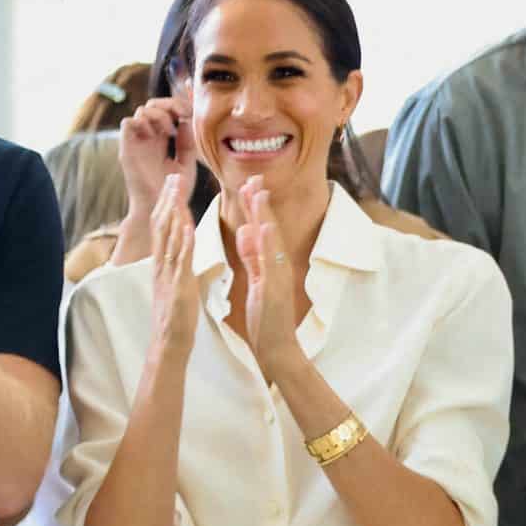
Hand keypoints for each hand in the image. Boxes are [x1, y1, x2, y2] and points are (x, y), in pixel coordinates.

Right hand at [119, 97, 196, 221]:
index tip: (192, 108)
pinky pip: (127, 123)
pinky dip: (142, 121)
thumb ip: (187, 143)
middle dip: (170, 103)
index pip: (166, 111)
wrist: (159, 209)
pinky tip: (155, 135)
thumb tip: (186, 121)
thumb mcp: (186, 164)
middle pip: (153, 105)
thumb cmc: (173, 192)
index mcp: (162, 141)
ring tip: (170, 130)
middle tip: (183, 112)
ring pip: (142, 110)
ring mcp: (137, 143)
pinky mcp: (127, 149)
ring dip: (159, 114)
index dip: (177, 103)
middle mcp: (148, 139)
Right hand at [148, 174, 198, 360]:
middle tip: (172, 176)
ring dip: (174, 211)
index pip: (162, 229)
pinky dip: (183, 239)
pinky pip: (181, 258)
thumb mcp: (180, 287)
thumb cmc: (177, 318)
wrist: (169, 343)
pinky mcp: (179, 284)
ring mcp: (169, 273)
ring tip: (177, 190)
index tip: (172, 186)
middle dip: (168, 200)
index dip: (167, 206)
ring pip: (169, 236)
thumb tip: (193, 260)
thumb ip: (185, 270)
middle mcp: (161, 265)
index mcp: (162, 265)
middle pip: (162, 226)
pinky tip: (186, 223)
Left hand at [234, 176, 299, 380]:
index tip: (249, 184)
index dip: (255, 206)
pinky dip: (268, 245)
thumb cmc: (266, 317)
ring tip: (257, 192)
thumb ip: (253, 258)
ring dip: (264, 215)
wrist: (278, 348)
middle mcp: (277, 265)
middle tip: (254, 178)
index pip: (262, 229)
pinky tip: (265, 227)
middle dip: (260, 203)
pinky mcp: (276, 288)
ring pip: (271, 240)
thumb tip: (247, 232)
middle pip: (268, 228)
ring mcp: (278, 276)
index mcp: (269, 263)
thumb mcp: (256, 280)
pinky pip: (271, 263)